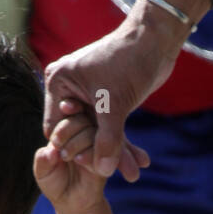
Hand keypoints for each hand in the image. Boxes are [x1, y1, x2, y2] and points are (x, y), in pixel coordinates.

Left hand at [34, 104, 139, 213]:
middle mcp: (86, 134)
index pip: (70, 111)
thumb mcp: (43, 172)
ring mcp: (98, 146)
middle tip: (57, 145)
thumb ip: (43, 161)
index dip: (69, 107)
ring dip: (79, 140)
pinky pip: (106, 150)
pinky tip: (80, 160)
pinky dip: (92, 153)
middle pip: (84, 118)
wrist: (71, 203)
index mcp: (69, 129)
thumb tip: (50, 152)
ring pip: (95, 132)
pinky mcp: (108, 159)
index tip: (64, 107)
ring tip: (66, 157)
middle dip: (70, 126)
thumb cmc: (55, 182)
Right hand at [42, 8, 183, 178]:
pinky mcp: (106, 102)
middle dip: (97, 155)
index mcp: (59, 83)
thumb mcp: (115, 104)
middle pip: (77, 133)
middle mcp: (69, 90)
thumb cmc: (129, 60)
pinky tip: (139, 160)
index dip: (71, 148)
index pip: (56, 127)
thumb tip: (104, 171)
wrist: (156, 39)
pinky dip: (124, 143)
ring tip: (133, 173)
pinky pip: (110, 129)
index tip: (87, 166)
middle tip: (112, 174)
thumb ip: (108, 140)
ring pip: (97, 134)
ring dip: (115, 153)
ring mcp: (88, 97)